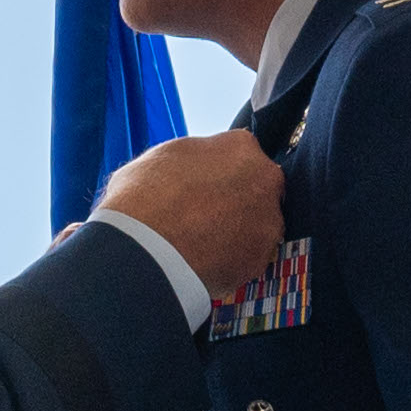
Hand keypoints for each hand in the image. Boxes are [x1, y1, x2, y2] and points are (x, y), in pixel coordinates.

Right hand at [97, 129, 284, 305]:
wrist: (144, 251)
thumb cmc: (143, 200)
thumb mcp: (162, 158)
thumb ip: (193, 160)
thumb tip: (193, 169)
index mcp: (240, 146)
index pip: (241, 156)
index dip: (221, 176)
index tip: (206, 190)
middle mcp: (264, 179)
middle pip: (256, 191)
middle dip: (235, 204)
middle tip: (205, 220)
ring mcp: (267, 222)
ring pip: (256, 228)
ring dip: (236, 236)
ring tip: (201, 247)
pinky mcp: (260, 261)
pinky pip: (248, 261)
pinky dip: (230, 264)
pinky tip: (204, 265)